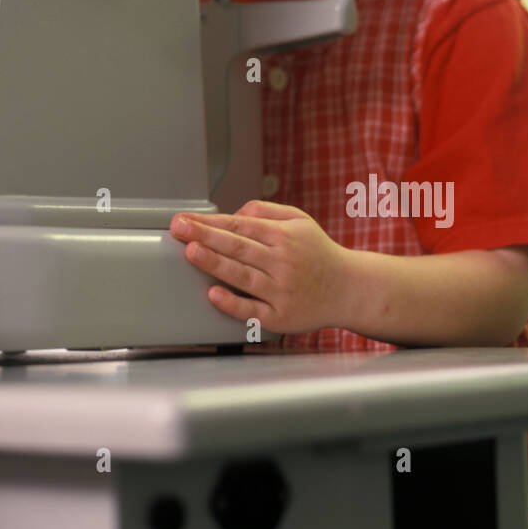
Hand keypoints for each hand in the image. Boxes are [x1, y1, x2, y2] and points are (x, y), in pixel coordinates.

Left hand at [170, 200, 353, 334]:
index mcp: (284, 236)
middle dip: (205, 236)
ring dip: (215, 263)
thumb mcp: (298, 220)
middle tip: (179, 228)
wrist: (349, 289)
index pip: (240, 225)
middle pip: (238, 247)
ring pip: (242, 276)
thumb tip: (231, 213)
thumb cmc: (317, 252)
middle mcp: (283, 262)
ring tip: (192, 252)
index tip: (184, 219)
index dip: (210, 221)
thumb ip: (264, 211)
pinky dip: (233, 303)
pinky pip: (253, 310)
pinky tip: (214, 294)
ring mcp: (282, 291)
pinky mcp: (281, 317)